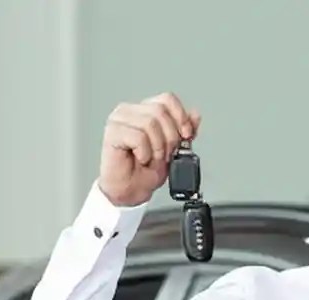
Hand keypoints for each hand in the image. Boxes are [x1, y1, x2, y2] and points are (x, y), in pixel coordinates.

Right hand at [98, 92, 201, 206]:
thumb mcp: (174, 150)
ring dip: (157, 147)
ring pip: (150, 123)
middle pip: (160, 111)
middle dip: (170, 138)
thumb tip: (195, 115)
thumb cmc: (145, 172)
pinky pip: (138, 137)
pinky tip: (141, 158)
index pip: (167, 99)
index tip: (187, 136)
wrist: (130, 191)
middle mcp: (130, 111)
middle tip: (165, 154)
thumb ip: (184, 131)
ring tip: (152, 158)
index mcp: (144, 110)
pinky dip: (145, 153)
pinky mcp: (112, 133)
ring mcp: (119, 120)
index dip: (181, 117)